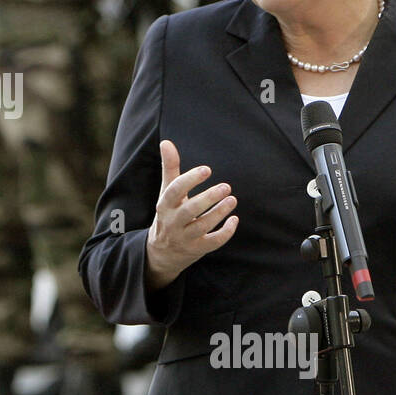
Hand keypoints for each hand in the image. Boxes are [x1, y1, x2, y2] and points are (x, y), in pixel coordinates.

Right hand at [145, 140, 238, 290]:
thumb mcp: (166, 192)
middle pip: (189, 210)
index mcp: (164, 205)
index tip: (207, 169)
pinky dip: (225, 232)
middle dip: (208, 198)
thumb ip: (170, 167)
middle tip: (226, 186)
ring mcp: (184, 237)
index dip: (190, 179)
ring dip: (219, 213)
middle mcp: (172, 222)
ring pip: (202, 226)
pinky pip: (212, 243)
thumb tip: (166, 142)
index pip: (175, 191)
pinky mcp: (196, 249)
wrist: (161, 252)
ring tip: (232, 199)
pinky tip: (234, 219)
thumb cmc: (168, 214)